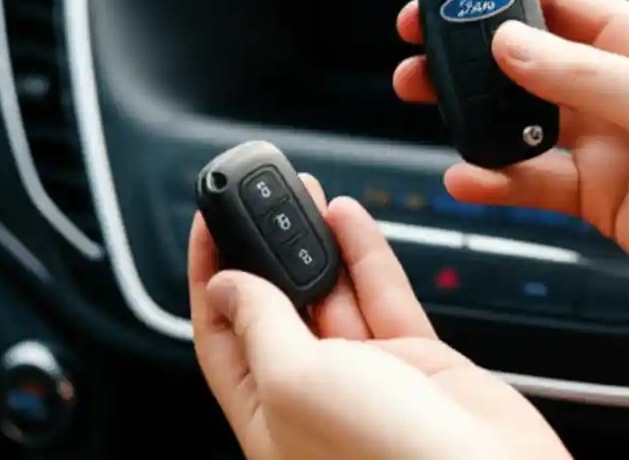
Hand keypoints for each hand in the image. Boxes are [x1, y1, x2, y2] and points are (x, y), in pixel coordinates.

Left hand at [189, 174, 571, 459]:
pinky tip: (350, 220)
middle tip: (263, 198)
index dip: (211, 276)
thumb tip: (230, 286)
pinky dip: (367, 256)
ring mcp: (369, 379)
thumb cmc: (388, 459)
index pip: (222, 335)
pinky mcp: (418, 363)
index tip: (209, 221)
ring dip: (320, 243)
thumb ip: (261, 327)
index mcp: (268, 418)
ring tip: (308, 195)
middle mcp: (315, 399)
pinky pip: (383, 297)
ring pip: (335, 295)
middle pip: (279, 308)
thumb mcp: (296, 383)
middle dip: (270, 249)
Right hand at [393, 0, 628, 318]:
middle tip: (421, 57)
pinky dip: (498, 178)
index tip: (451, 2)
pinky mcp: (599, 196)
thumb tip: (511, 43)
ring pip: (523, 122)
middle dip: (473, 59)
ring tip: (433, 110)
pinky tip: (470, 176)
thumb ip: (580, 74)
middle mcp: (619, 90)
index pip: (560, 4)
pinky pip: (534, 181)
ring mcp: (607, 143)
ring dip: (477, 117)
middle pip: (529, 62)